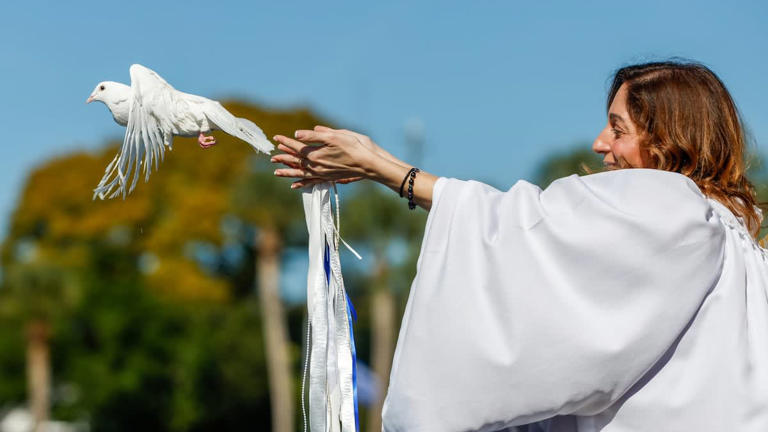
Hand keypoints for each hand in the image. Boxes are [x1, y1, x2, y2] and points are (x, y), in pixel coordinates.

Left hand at [271, 125, 398, 188]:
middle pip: (295, 161)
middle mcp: (317, 165)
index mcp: (316, 153)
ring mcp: (322, 173)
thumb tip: (297, 134)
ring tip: (276, 172)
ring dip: (288, 172)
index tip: (276, 138)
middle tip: (272, 157)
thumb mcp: (335, 136)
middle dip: (283, 158)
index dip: (286, 142)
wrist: (368, 164)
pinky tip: (294, 185)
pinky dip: (301, 182)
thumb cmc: (354, 147)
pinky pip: (311, 181)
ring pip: (300, 172)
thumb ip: (315, 135)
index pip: (297, 146)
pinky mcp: (328, 177)